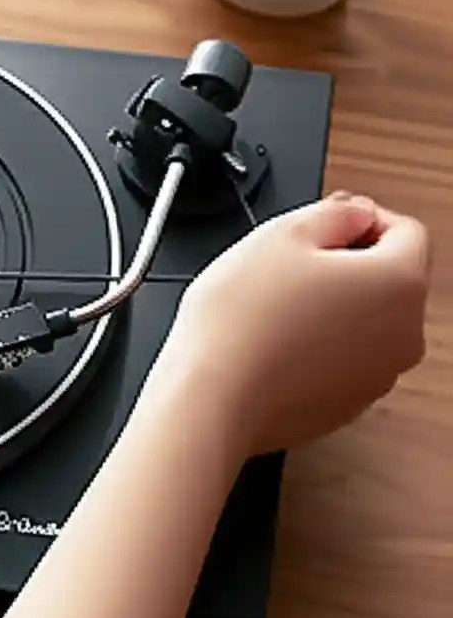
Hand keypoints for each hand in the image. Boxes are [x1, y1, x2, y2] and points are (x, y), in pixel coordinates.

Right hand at [148, 192, 429, 455]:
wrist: (212, 397)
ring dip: (333, 306)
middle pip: (390, 279)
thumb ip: (334, 213)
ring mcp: (378, 376)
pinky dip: (319, 345)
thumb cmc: (240, 321)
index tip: (324, 224)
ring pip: (366, 322)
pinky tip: (275, 341)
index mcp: (399, 283)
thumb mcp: (281, 235)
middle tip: (289, 264)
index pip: (406, 231)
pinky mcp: (348, 404)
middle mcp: (405, 334)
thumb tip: (355, 214)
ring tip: (276, 307)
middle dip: (347, 265)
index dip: (360, 218)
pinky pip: (344, 359)